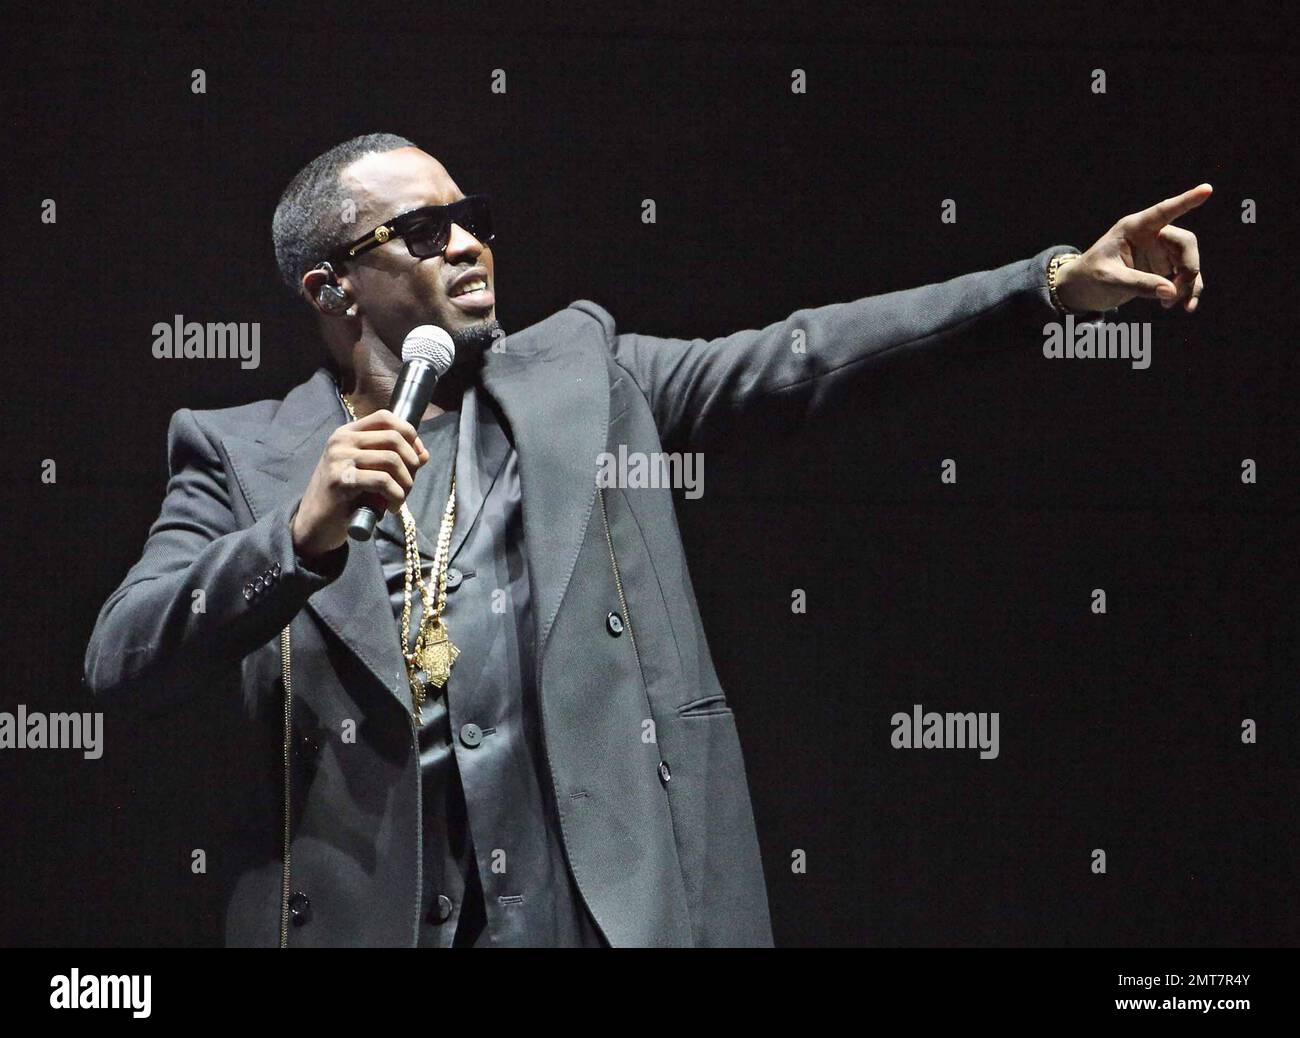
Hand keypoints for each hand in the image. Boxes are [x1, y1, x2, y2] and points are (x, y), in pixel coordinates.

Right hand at [291, 408, 429, 558]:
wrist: (315, 523)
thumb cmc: (344, 497)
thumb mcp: (367, 471)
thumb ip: (391, 459)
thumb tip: (423, 454)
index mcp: (347, 433)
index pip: (385, 417)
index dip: (409, 433)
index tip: (417, 456)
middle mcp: (342, 441)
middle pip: (394, 438)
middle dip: (412, 463)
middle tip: (408, 484)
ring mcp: (339, 459)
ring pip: (392, 459)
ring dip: (406, 483)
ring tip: (401, 498)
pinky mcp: (341, 480)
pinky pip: (383, 481)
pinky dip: (396, 495)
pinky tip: (392, 507)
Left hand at [1055, 183, 1210, 314]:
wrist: (1081, 291)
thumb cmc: (1090, 277)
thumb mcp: (1109, 280)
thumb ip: (1138, 284)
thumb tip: (1172, 292)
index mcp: (1134, 228)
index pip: (1164, 211)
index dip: (1186, 200)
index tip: (1207, 189)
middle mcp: (1151, 236)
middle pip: (1185, 243)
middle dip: (1188, 268)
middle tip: (1175, 293)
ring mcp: (1159, 253)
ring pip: (1189, 262)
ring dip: (1190, 284)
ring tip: (1177, 306)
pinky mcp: (1162, 270)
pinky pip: (1184, 278)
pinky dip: (1188, 291)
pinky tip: (1185, 307)